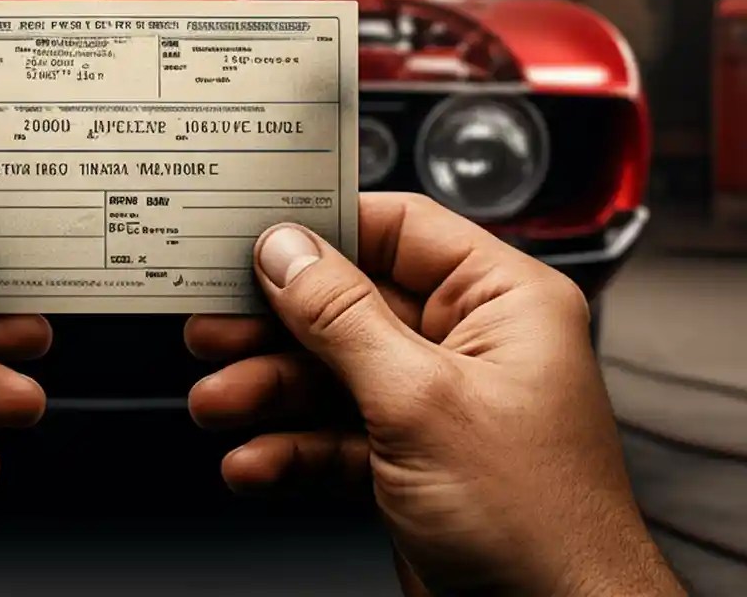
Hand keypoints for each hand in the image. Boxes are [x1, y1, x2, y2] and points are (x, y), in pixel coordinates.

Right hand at [186, 194, 681, 596]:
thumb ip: (342, 319)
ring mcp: (434, 405)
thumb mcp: (420, 401)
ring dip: (268, 391)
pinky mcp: (407, 460)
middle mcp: (468, 345)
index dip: (324, 231)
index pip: (400, 230)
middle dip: (274, 327)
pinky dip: (289, 447)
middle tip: (213, 328)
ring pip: (330, 374)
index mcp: (501, 303)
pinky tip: (254, 460)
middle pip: (348, 306)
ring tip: (219, 402)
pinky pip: (332, 434)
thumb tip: (287, 252)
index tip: (255, 241)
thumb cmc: (539, 523)